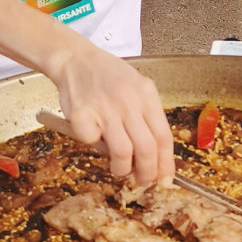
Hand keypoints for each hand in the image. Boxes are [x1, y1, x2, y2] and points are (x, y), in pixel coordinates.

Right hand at [50, 39, 175, 186]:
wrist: (76, 59)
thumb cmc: (108, 76)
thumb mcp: (137, 88)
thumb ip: (146, 116)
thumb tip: (155, 155)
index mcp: (146, 95)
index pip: (163, 137)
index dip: (166, 163)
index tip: (166, 180)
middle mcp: (128, 102)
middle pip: (146, 148)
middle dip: (147, 173)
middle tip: (142, 182)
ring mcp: (105, 108)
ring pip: (121, 152)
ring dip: (121, 168)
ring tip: (119, 169)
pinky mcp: (81, 114)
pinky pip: (91, 141)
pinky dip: (93, 145)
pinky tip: (93, 136)